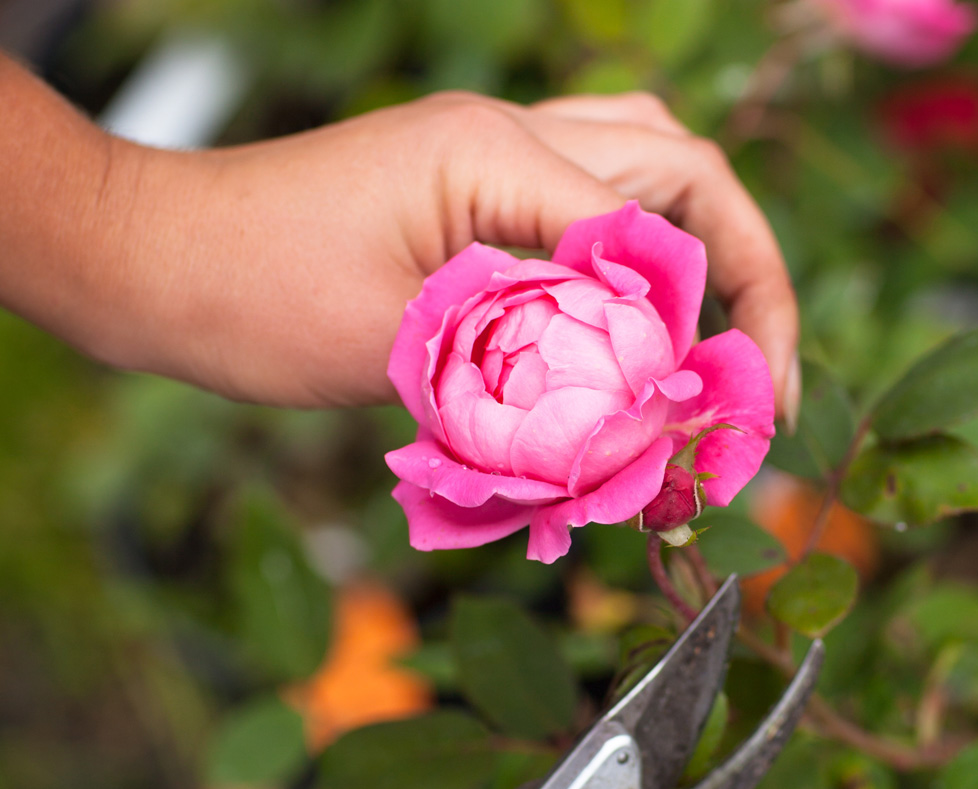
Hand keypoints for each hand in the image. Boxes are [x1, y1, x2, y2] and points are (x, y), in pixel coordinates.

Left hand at [0, 59, 796, 419]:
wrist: (162, 267)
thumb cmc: (258, 300)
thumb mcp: (411, 350)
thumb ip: (545, 367)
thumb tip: (654, 406)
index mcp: (501, 157)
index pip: (668, 222)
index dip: (734, 315)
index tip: (751, 409)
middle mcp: (513, 137)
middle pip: (685, 171)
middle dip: (749, 270)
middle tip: (761, 375)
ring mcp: (494, 157)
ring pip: (648, 174)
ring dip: (703, 255)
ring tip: (724, 347)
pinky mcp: (475, 196)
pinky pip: (590, 207)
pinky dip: (639, 263)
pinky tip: (648, 327)